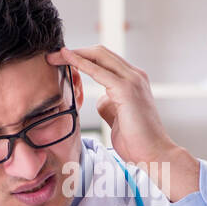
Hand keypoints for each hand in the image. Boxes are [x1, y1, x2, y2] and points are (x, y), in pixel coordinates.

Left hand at [47, 46, 199, 201]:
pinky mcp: (126, 89)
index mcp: (133, 81)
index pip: (105, 60)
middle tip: (52, 55)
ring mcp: (132, 80)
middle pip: (101, 52)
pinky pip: (98, 70)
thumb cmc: (136, 141)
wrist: (154, 154)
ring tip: (54, 56)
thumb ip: (110, 104)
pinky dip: (81, 63)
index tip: (62, 60)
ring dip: (74, 54)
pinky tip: (67, 59)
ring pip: (99, 55)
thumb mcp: (118, 117)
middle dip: (75, 51)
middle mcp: (135, 75)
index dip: (83, 57)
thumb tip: (100, 98)